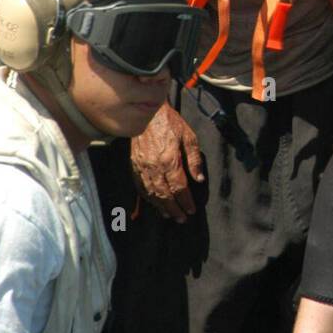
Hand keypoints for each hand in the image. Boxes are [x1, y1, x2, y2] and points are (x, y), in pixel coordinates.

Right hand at [130, 102, 203, 222]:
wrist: (148, 113)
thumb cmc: (171, 123)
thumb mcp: (189, 137)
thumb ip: (194, 160)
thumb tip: (199, 179)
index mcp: (169, 160)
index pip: (179, 188)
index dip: (186, 201)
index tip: (192, 209)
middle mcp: (154, 167)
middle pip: (164, 195)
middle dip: (174, 209)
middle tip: (182, 219)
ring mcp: (142, 167)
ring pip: (151, 193)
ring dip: (161, 207)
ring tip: (169, 216)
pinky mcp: (134, 165)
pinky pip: (140, 186)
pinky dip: (147, 198)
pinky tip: (154, 204)